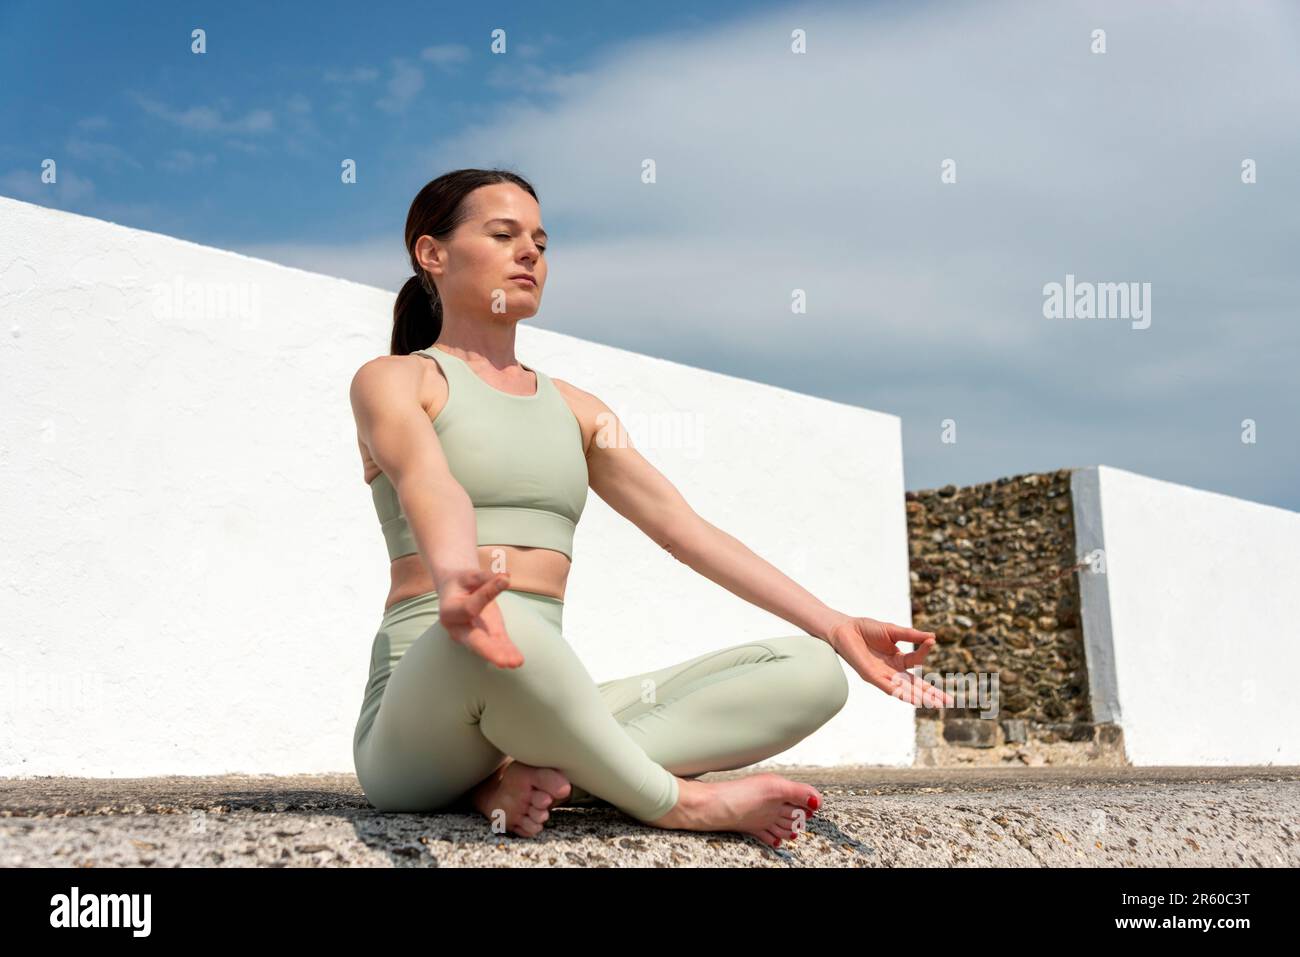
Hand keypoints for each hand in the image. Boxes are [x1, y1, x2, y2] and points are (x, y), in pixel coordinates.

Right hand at [437, 569, 523, 668]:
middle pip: (474, 640)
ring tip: (515, 662)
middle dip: (490, 651)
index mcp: (450, 610)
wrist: (456, 591)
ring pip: (487, 647)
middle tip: (504, 661)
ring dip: (501, 655)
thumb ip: (485, 578)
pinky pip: (497, 645)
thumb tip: (506, 576)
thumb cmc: (462, 582)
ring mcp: (472, 636)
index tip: (505, 579)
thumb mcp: (470, 576)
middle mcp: (458, 628)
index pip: (470, 607)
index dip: (488, 592)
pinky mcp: (487, 636)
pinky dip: (507, 652)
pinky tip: (518, 660)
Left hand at [826, 616, 954, 708]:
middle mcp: (892, 670)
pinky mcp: (872, 676)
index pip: (916, 660)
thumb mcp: (893, 631)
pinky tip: (914, 700)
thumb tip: (932, 637)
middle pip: (916, 685)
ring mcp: (882, 675)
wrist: (844, 629)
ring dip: (920, 698)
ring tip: (936, 704)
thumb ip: (911, 635)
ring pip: (905, 690)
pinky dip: (902, 694)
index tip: (931, 641)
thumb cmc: (866, 629)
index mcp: (897, 659)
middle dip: (932, 694)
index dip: (924, 651)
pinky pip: (889, 688)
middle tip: (949, 702)